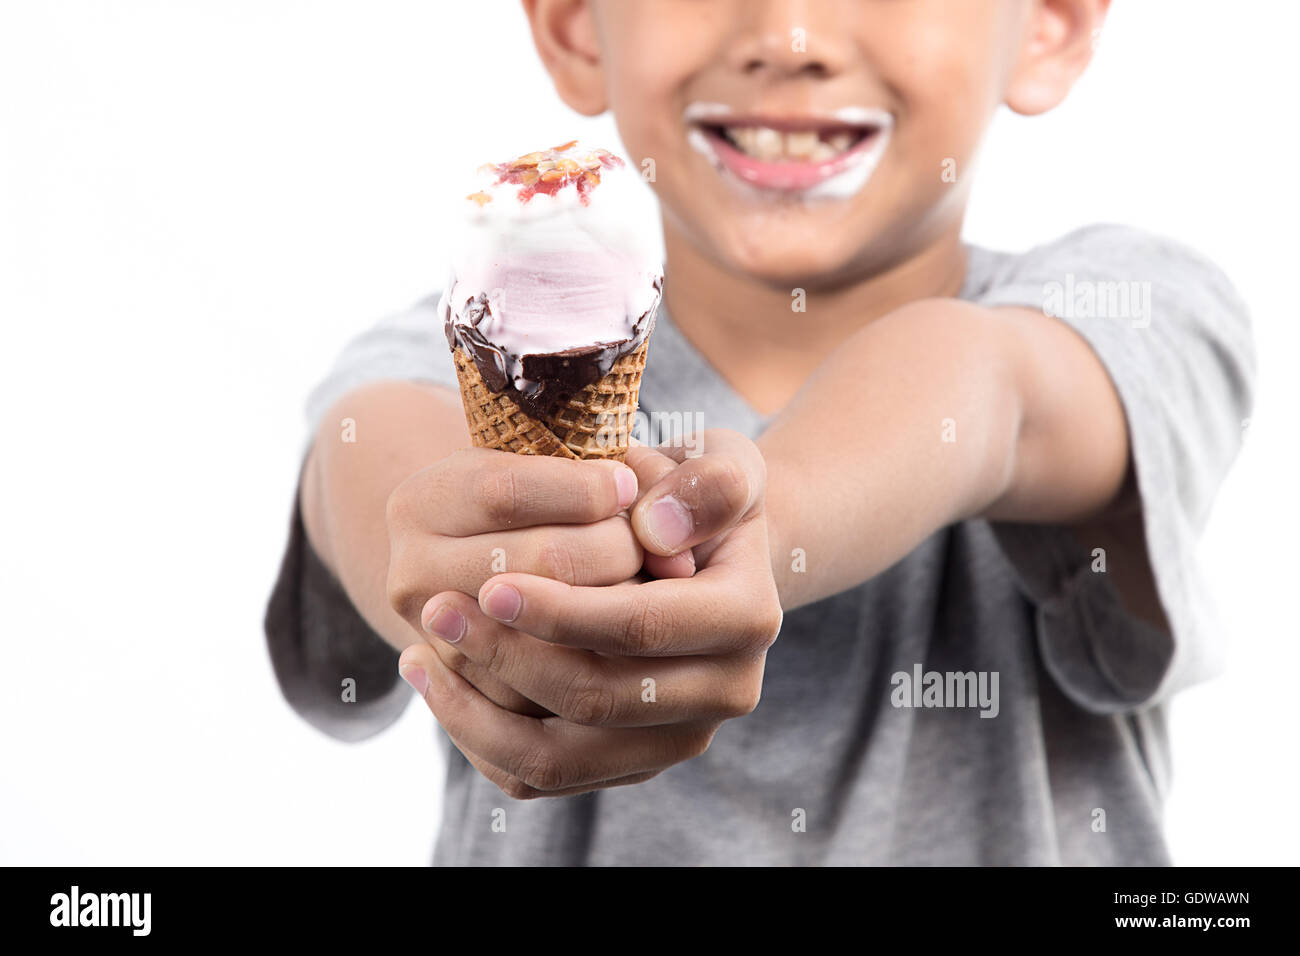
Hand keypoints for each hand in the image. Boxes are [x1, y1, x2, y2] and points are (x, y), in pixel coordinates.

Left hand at [397, 430, 782, 797]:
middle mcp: (726, 691)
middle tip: (437, 609)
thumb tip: (656, 531)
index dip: (564, 612)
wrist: (699, 549)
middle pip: (599, 697)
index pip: (643, 627)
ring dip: (480, 708)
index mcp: (747, 618)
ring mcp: (678, 736)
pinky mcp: (632, 762)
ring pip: (561, 758)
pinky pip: (541, 775)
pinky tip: (436, 679)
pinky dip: (480, 737)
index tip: (491, 585)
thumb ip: (705, 484)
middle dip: (508, 656)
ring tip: (421, 650)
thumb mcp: (719, 461)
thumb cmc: (695, 494)